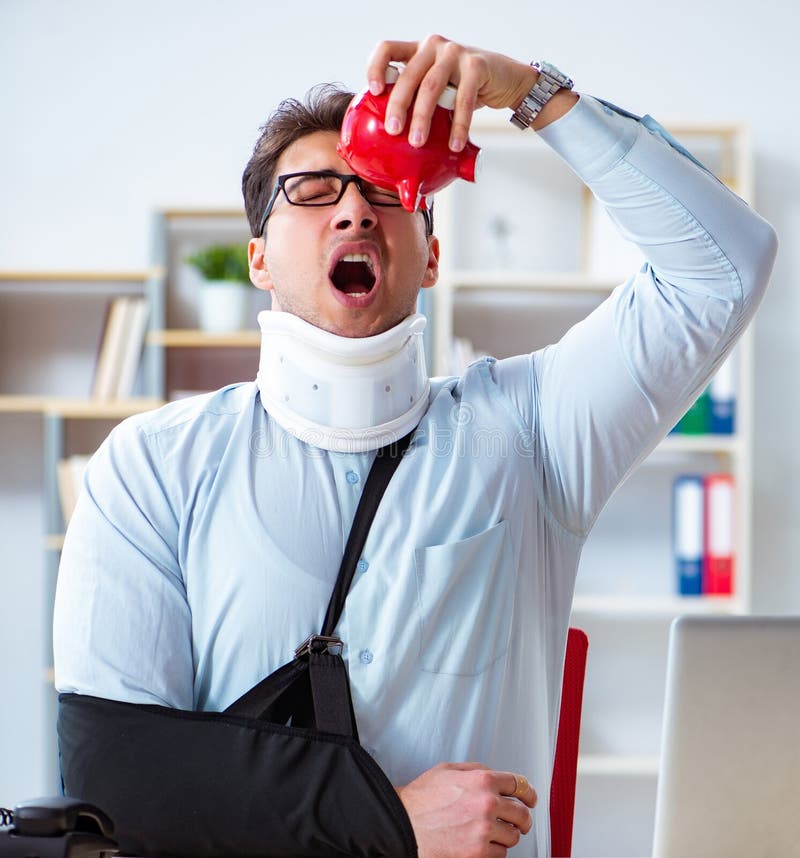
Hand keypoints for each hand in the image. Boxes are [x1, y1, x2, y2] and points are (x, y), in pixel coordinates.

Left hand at [365, 35, 571, 150]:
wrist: (506, 81)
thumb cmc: (464, 89)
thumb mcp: (437, 90)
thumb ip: (417, 100)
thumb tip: (391, 138)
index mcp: (417, 51)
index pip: (388, 49)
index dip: (376, 66)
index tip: (373, 90)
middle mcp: (433, 47)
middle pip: (408, 75)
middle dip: (398, 105)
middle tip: (393, 131)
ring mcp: (454, 53)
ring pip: (431, 87)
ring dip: (423, 118)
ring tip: (418, 142)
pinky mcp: (476, 65)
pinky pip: (463, 99)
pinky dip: (458, 125)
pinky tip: (453, 144)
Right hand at [396, 762, 537, 857]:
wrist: (404, 825)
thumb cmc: (421, 799)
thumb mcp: (447, 770)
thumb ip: (474, 769)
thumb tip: (492, 774)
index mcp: (481, 780)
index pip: (518, 784)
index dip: (528, 792)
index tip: (530, 798)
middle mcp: (487, 804)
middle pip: (522, 812)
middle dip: (523, 818)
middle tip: (521, 821)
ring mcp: (484, 830)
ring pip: (513, 836)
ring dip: (506, 835)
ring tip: (494, 833)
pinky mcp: (478, 853)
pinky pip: (501, 854)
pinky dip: (495, 851)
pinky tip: (482, 844)